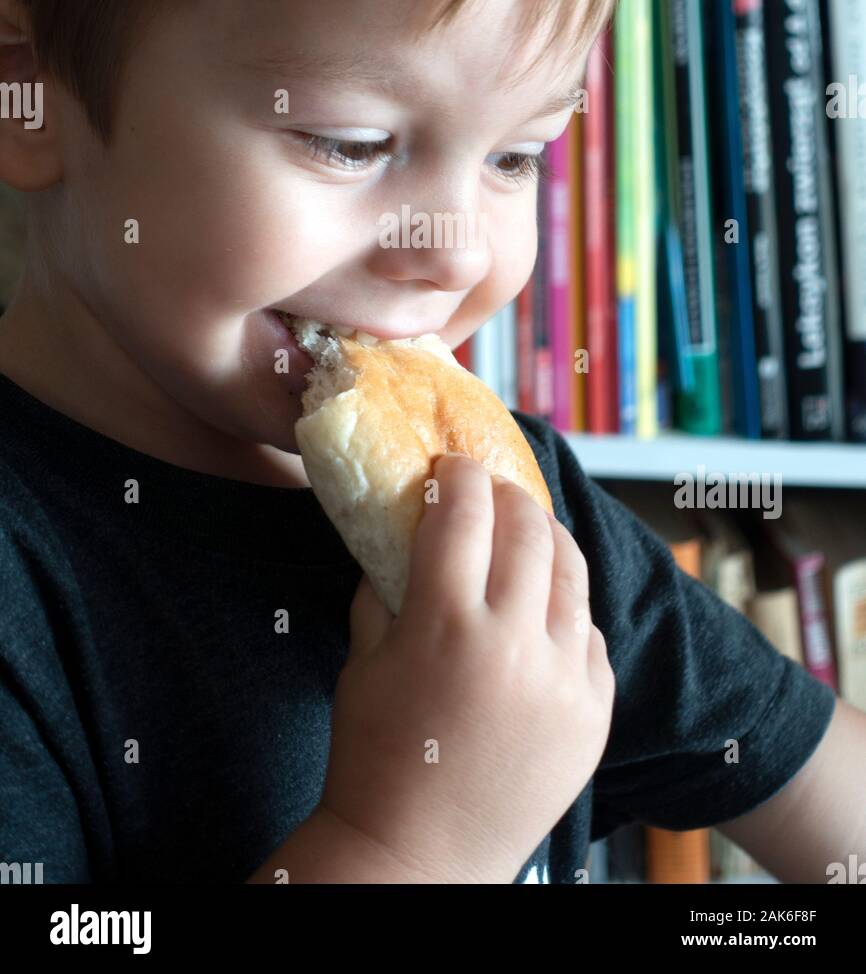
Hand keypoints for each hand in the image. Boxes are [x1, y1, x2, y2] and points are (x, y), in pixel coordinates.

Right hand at [318, 452, 614, 882]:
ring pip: (572, 575)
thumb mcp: (364, 656)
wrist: (418, 854)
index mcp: (447, 624)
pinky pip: (591, 636)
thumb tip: (405, 527)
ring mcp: (564, 680)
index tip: (452, 466)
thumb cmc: (374, 753)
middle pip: (529, 529)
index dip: (459, 476)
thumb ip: (385, 584)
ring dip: (547, 541)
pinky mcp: (594, 712)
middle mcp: (515, 643)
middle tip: (491, 492)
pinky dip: (566, 612)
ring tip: (528, 534)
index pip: (465, 512)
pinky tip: (544, 611)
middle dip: (508, 496)